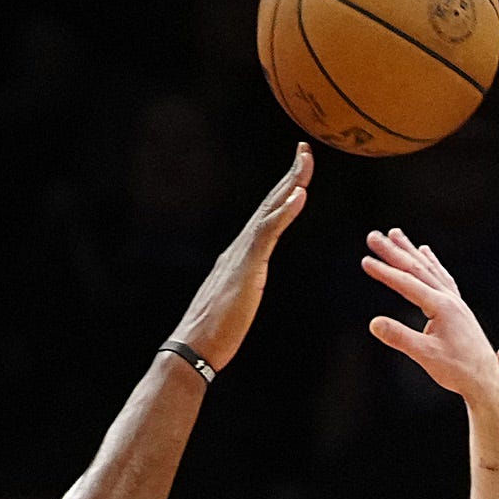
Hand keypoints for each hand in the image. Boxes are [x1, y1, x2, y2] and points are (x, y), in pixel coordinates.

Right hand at [170, 150, 311, 372]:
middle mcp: (239, 248)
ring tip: (305, 162)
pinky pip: (268, 232)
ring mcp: (241, 254)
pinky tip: (299, 194)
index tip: (297, 174)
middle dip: (289, 177)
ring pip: (269, 211)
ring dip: (289, 184)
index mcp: (239, 256)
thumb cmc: (212, 334)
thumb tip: (243, 288)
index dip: (282, 194)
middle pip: (268, 205)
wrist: (192, 348)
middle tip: (305, 150)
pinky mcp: (246, 266)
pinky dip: (284, 211)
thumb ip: (241, 288)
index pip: (265, 219)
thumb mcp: (234, 304)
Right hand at [361, 226, 498, 408]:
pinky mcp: (457, 307)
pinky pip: (441, 276)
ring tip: (396, 235)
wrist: (487, 377)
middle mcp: (448, 297)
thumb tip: (373, 323)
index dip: (385, 272)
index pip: (407, 283)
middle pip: (417, 268)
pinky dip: (430, 262)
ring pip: (429, 268)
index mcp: (440, 306)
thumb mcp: (425, 356)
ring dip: (410, 251)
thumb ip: (400, 337)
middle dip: (393, 251)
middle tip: (373, 236)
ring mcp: (454, 300)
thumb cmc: (458, 369)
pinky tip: (425, 253)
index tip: (365, 261)